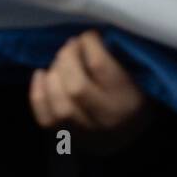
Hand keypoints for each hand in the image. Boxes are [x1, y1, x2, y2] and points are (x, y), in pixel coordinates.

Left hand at [29, 30, 152, 153]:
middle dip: (67, 58)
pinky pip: (45, 118)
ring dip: (53, 75)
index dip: (88, 43)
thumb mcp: (138, 76)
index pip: (99, 66)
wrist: (132, 139)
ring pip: (60, 104)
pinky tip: (42, 75)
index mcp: (127, 99)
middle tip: (71, 47)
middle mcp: (106, 119)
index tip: (89, 36)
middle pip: (75, 86)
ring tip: (59, 63)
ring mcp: (85, 132)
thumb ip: (117, 57)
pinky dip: (38, 93)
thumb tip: (87, 38)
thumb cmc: (134, 97)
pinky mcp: (68, 137)